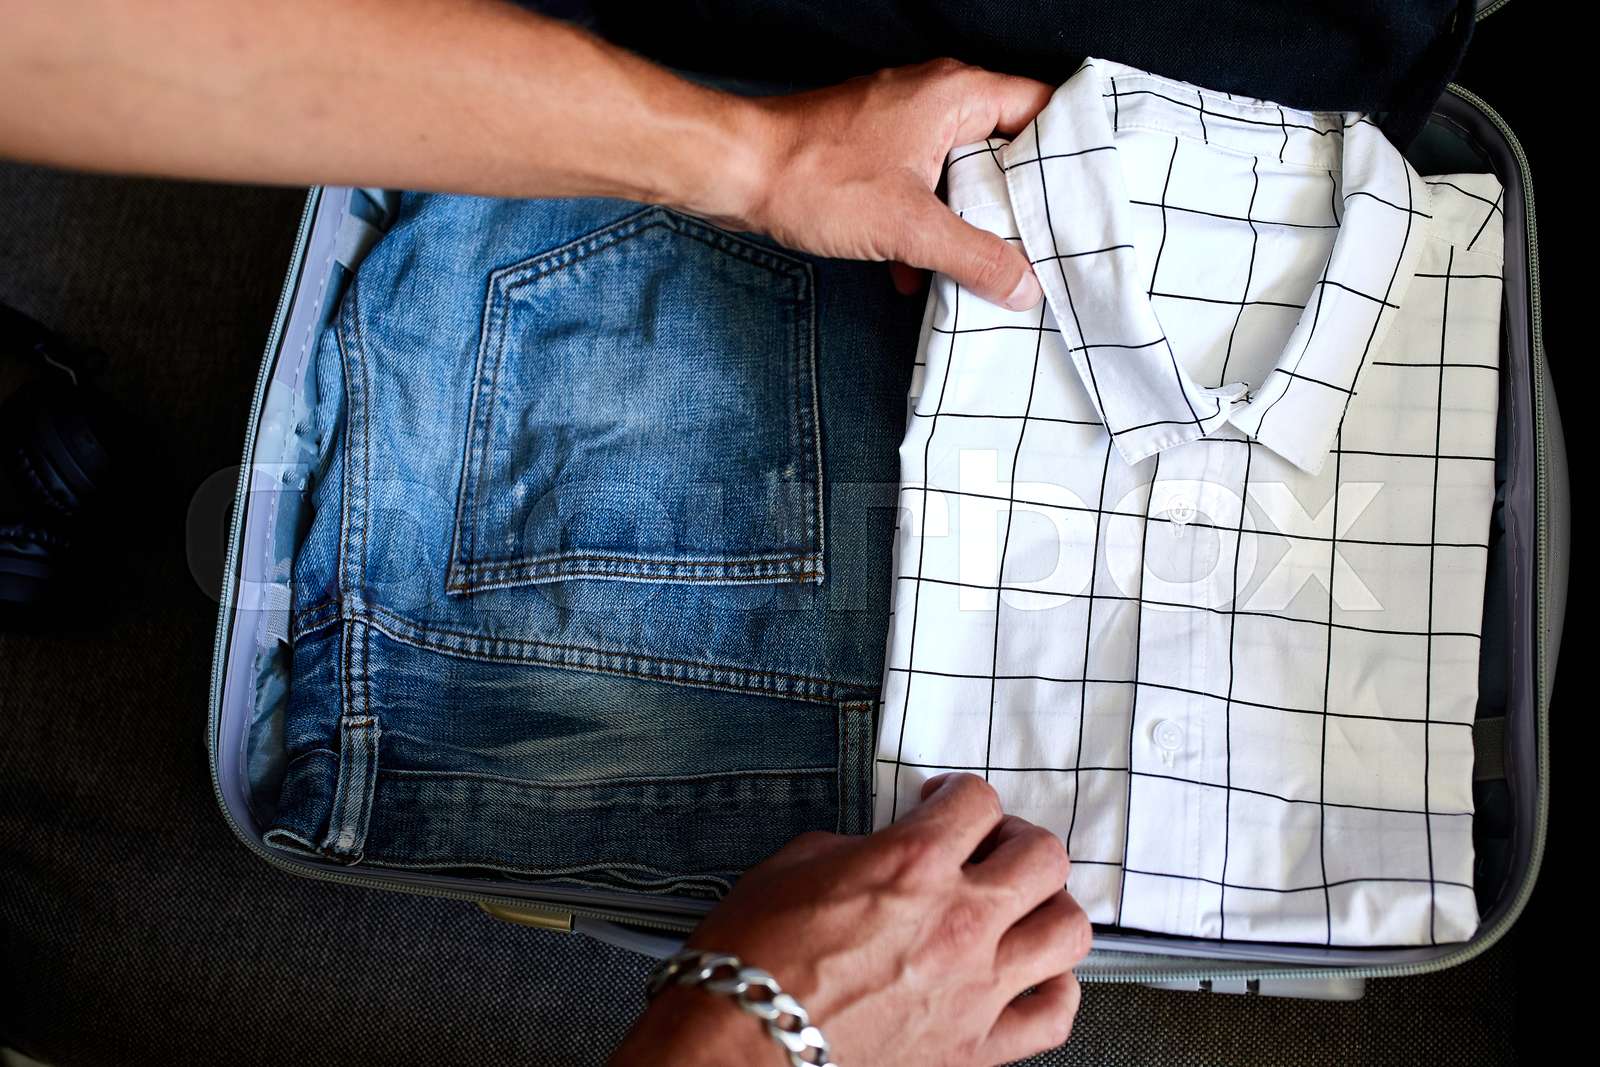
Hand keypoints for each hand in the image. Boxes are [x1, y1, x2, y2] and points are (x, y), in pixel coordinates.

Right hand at [609, 773, 1090, 1066]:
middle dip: (1016, 840)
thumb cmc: (751, 961)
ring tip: (1019, 907)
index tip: (943, 806)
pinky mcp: (976, 1048)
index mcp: (912, 864)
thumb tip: (883, 850)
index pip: (977, 801)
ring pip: (1067, 930)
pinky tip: (1029, 977)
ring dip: (1047, 907)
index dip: (958, 795)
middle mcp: (959, 921)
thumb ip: (860, 847)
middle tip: (989, 848)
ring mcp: (976, 988)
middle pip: (1043, 856)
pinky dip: (1054, 989)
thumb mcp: (794, 865)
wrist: (738, 1047)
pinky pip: (1055, 1014)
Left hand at [727, 60, 1051, 310]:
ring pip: (959, 174)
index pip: (1043, 111)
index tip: (1089, 199)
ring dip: (966, 222)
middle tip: (1044, 246)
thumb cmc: (815, 179)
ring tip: (986, 269)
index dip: (1070, 155)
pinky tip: (913, 274)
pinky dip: (922, 226)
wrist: (737, 172)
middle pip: (1005, 148)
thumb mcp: (909, 227)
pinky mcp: (874, 150)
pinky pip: (920, 186)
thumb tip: (1023, 285)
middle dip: (1018, 203)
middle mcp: (936, 99)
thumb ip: (974, 256)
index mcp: (958, 95)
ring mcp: (902, 123)